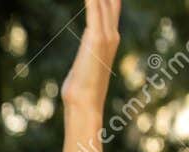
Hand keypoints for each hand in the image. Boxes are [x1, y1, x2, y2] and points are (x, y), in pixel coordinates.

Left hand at [59, 0, 119, 118]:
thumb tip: (82, 61)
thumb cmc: (79, 91)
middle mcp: (111, 34)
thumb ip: (86, 56)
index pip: (110, 8)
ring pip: (103, 3)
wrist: (83, 103)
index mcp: (108, 39)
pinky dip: (91, 0)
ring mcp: (106, 36)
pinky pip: (94, 12)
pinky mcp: (96, 39)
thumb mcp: (83, 67)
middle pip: (110, 1)